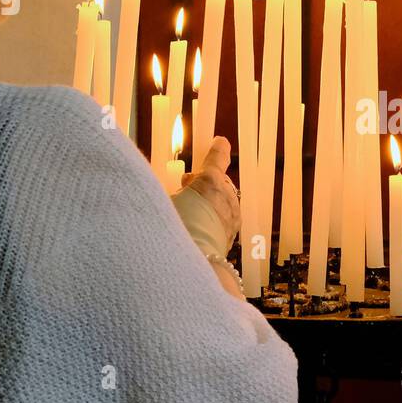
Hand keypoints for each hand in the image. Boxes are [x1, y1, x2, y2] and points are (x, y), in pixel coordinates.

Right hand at [171, 136, 239, 256]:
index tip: (221, 142)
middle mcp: (226, 195)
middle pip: (217, 183)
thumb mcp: (168, 201)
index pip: (217, 158)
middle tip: (186, 185)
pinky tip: (198, 229)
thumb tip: (186, 185)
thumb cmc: (175, 226)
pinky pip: (224, 220)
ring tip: (190, 211)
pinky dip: (214, 220)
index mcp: (209, 180)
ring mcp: (233, 214)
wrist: (194, 260)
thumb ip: (179, 190)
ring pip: (222, 202)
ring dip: (210, 203)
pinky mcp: (233, 234)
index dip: (218, 150)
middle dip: (204, 183)